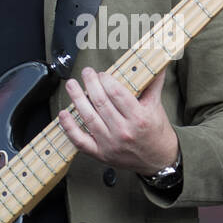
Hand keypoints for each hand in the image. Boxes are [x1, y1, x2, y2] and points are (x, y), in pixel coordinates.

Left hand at [58, 67, 178, 175]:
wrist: (158, 159)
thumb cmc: (156, 130)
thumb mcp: (157, 105)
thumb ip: (154, 83)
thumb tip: (157, 62)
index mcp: (138, 118)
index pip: (116, 93)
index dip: (105, 80)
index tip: (101, 74)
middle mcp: (123, 131)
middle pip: (100, 102)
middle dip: (90, 84)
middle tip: (86, 73)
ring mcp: (110, 144)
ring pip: (88, 117)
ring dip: (76, 99)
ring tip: (71, 85)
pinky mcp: (101, 154)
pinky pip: (80, 140)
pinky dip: (69, 127)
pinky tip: (63, 114)